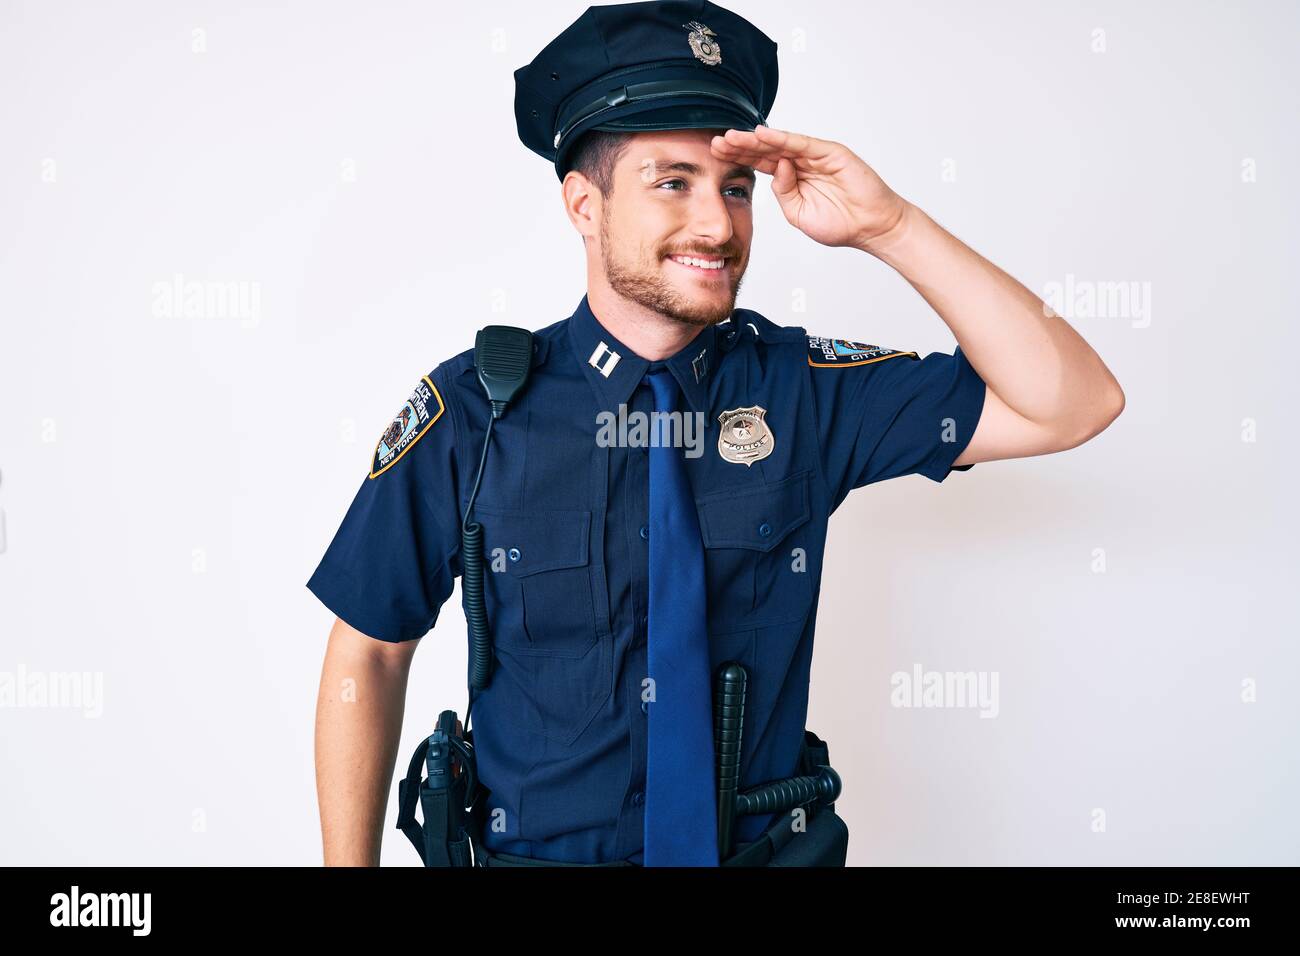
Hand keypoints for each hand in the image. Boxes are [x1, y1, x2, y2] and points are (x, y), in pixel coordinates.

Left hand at [709, 124, 908, 251]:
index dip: (739, 159)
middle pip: (765, 150)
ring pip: (780, 144)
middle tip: (715, 142)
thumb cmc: (840, 224)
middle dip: (740, 146)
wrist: (870, 227)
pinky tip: (763, 135)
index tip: (715, 156)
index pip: (760, 164)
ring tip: (732, 137)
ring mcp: (815, 156)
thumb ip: (783, 193)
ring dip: (755, 140)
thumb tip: (776, 169)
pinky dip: (782, 139)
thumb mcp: (798, 214)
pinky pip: (802, 144)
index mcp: (791, 178)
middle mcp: (801, 163)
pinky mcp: (831, 152)